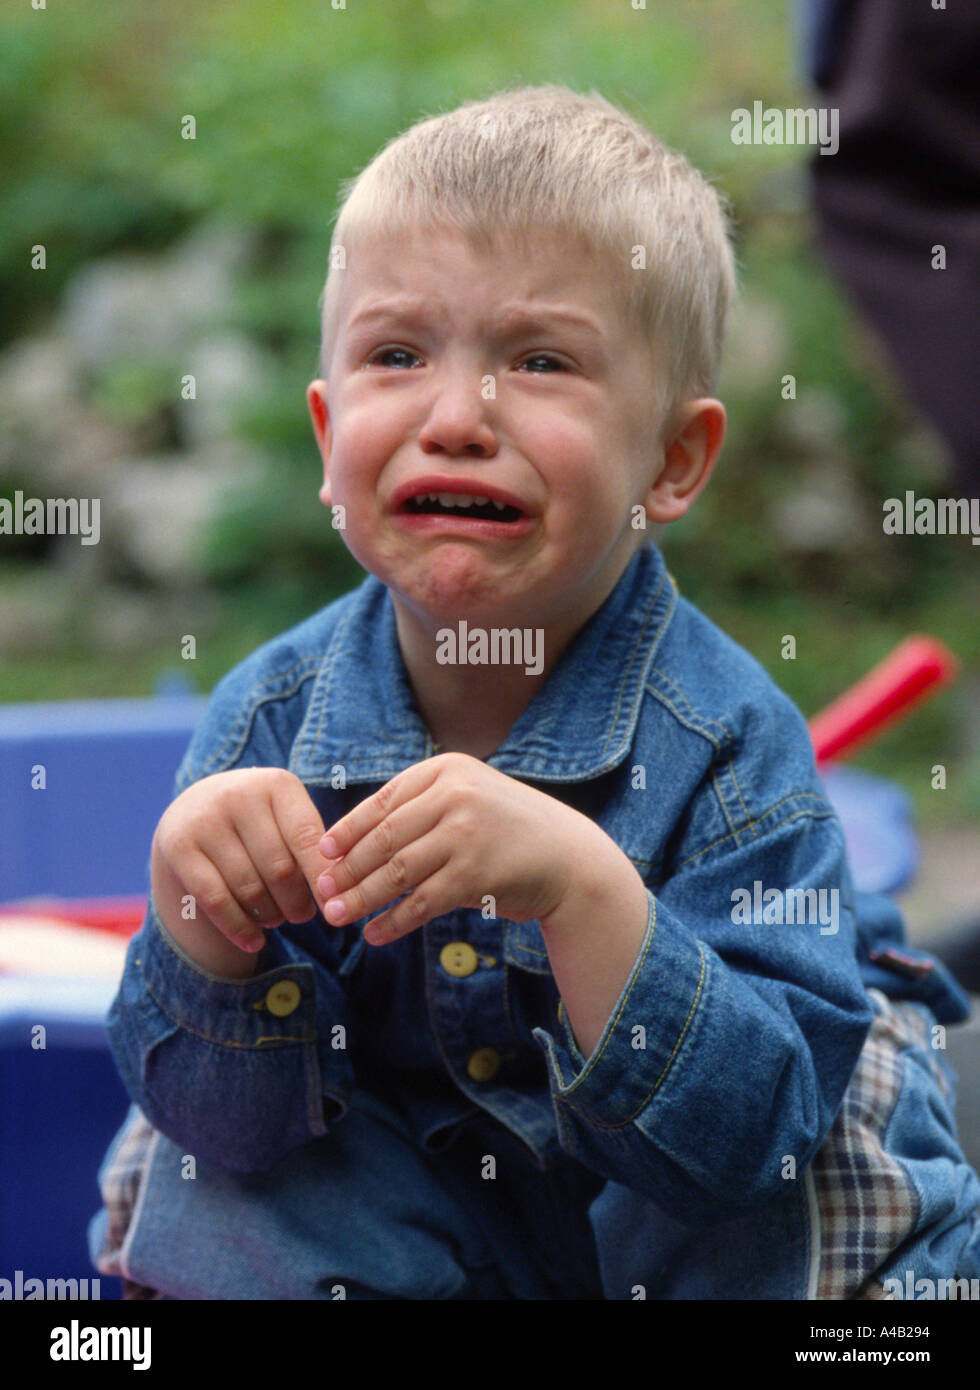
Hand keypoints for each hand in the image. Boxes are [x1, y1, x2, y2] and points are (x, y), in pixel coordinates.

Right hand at [152, 768, 328, 957]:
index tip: (335, 907)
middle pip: (279, 868)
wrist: (193, 809)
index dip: (322, 878)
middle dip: (296, 902)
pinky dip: (239, 928)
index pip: (307, 838)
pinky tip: (254, 942)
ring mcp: (204, 819)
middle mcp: (238, 794)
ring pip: (249, 888)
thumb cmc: (259, 823)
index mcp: (277, 784)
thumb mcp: (286, 819)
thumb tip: (334, 900)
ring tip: (277, 919)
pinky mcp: (178, 847)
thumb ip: (312, 848)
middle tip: (302, 916)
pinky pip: (216, 900)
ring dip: (270, 915)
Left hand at [316, 753, 595, 944]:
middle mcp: (455, 795)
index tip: (324, 853)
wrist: (570, 859)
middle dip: (347, 869)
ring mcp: (466, 834)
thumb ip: (423, 806)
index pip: (383, 801)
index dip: (348, 830)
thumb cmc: (510, 830)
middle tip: (321, 892)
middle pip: (384, 838)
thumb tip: (353, 839)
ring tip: (337, 916)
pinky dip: (392, 921)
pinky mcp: (475, 874)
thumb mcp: (470, 797)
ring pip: (396, 871)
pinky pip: (420, 902)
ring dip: (361, 898)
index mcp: (447, 770)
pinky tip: (375, 934)